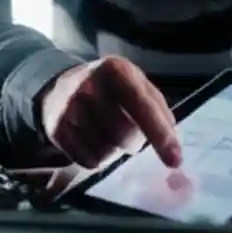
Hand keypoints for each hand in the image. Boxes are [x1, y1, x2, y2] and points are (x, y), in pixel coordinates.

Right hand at [38, 55, 181, 169]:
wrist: (60, 88)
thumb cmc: (110, 89)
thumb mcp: (136, 85)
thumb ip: (157, 109)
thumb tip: (171, 143)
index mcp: (116, 70)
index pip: (142, 106)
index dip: (160, 134)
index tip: (175, 160)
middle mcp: (88, 86)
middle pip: (124, 134)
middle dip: (134, 142)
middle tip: (131, 134)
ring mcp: (68, 108)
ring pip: (107, 152)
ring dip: (115, 151)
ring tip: (107, 133)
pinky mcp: (56, 130)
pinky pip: (88, 162)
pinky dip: (98, 159)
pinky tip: (92, 140)